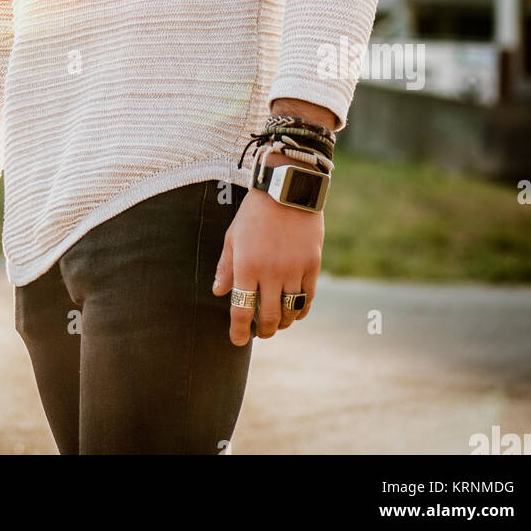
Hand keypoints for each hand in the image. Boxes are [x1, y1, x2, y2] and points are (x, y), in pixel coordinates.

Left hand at [212, 162, 323, 345]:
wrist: (286, 190)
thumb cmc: (254, 213)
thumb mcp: (233, 237)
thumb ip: (226, 267)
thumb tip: (219, 293)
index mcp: (246, 265)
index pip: (241, 309)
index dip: (238, 330)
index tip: (237, 341)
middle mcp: (270, 272)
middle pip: (269, 316)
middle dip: (264, 331)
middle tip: (261, 333)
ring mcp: (294, 270)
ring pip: (290, 311)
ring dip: (283, 323)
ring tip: (278, 324)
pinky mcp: (312, 265)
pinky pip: (308, 298)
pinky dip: (301, 310)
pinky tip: (296, 312)